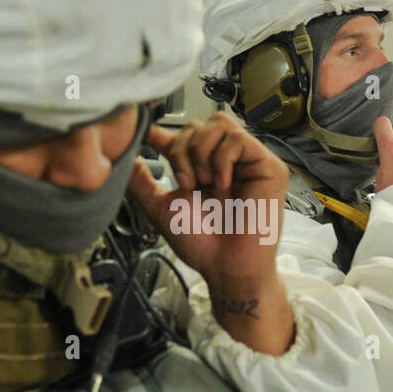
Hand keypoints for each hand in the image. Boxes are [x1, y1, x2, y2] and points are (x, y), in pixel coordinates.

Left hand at [127, 113, 293, 353]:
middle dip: (182, 150)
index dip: (164, 131)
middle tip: (186, 184)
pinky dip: (222, 159)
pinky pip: (239, 139)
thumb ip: (142, 180)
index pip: (184, 134)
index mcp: (202, 168)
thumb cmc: (201, 244)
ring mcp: (247, 163)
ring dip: (202, 152)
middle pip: (199, 125)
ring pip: (219, 124)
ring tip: (204, 183)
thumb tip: (124, 156)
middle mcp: (225, 162)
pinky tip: (221, 184)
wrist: (225, 267)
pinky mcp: (268, 167)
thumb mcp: (161, 207)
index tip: (145, 134)